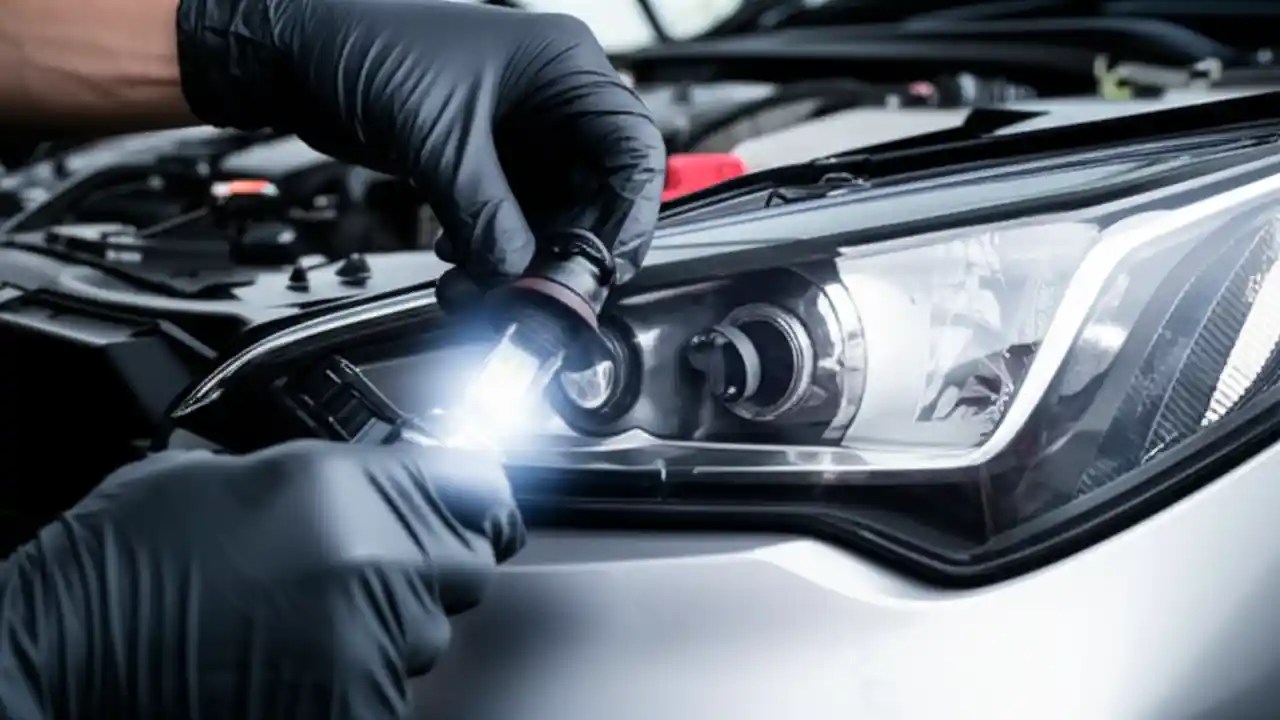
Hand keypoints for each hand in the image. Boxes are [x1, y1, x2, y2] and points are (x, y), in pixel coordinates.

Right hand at [0, 440, 524, 718]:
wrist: (58, 654)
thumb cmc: (119, 566)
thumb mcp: (222, 476)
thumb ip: (322, 476)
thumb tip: (374, 483)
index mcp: (341, 485)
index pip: (480, 483)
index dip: (479, 496)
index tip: (479, 506)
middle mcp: (371, 559)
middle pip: (467, 562)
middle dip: (430, 565)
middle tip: (370, 570)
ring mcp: (366, 641)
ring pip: (429, 632)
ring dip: (388, 626)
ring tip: (304, 620)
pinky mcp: (354, 705)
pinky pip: (392, 687)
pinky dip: (358, 678)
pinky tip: (294, 663)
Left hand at [176, 0, 665, 304]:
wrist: (297, 55)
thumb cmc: (365, 48)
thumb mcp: (440, 139)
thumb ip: (487, 213)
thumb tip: (516, 270)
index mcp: (564, 69)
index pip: (632, 149)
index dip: (630, 214)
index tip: (609, 265)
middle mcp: (551, 101)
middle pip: (592, 194)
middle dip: (562, 250)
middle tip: (539, 292)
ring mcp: (518, 134)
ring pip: (547, 216)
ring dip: (518, 261)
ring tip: (482, 286)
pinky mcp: (484, 162)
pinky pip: (507, 221)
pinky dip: (488, 251)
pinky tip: (459, 262)